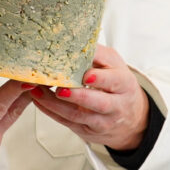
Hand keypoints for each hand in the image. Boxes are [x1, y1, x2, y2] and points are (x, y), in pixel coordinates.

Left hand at [31, 45, 149, 152]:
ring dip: (56, 105)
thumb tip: (73, 39)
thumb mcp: (115, 66)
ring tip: (39, 92)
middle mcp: (116, 105)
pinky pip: (67, 122)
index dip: (100, 78)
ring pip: (78, 115)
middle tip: (61, 89)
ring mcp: (102, 121)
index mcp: (124, 84)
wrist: (130, 118)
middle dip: (79, 96)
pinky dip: (51, 112)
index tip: (86, 75)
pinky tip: (39, 100)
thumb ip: (98, 55)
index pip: (114, 81)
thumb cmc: (117, 85)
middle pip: (99, 103)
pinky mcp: (87, 130)